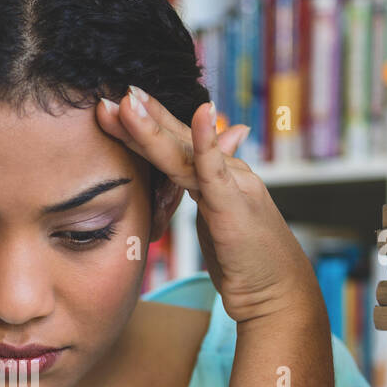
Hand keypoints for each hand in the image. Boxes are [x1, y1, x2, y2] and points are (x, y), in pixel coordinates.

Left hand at [97, 88, 320, 322]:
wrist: (276, 292)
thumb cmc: (247, 261)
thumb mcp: (219, 221)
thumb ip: (207, 190)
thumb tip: (205, 162)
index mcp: (216, 178)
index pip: (175, 144)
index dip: (146, 124)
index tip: (114, 107)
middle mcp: (224, 173)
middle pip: (176, 139)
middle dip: (142, 116)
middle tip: (110, 94)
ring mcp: (230, 185)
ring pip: (185, 151)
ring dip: (155, 126)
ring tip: (129, 102)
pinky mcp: (234, 205)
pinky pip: (216, 170)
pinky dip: (207, 141)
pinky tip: (201, 113)